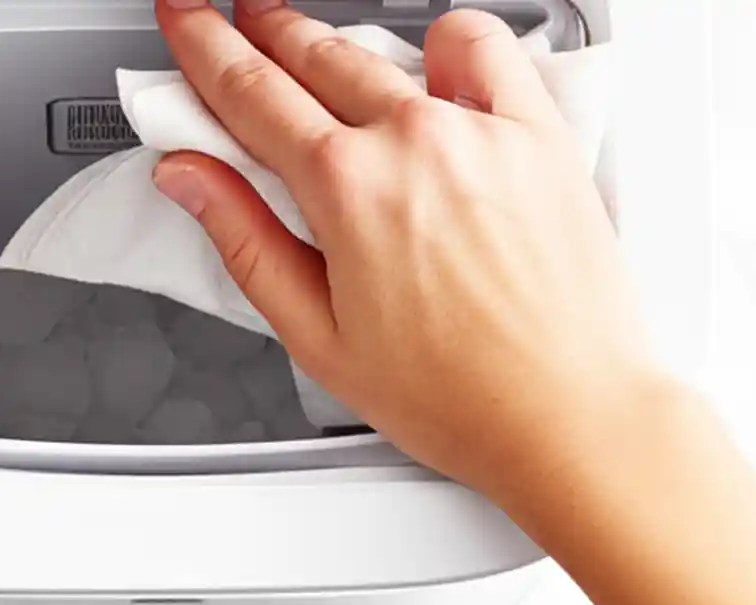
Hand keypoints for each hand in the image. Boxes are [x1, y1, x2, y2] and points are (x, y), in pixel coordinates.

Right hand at [151, 1, 660, 500]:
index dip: (203, 47)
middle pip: (309, 56)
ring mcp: (478, 128)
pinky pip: (484, 47)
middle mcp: (410, 140)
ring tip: (306, 46)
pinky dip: (447, 42)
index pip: (249, 92)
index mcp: (345, 188)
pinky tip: (427, 63)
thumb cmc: (454, 395)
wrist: (570, 414)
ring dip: (330, 38)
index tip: (185, 20)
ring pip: (383, 49)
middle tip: (230, 17)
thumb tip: (187, 176)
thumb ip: (244, 240)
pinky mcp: (537, 133)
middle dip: (257, 30)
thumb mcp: (316, 334)